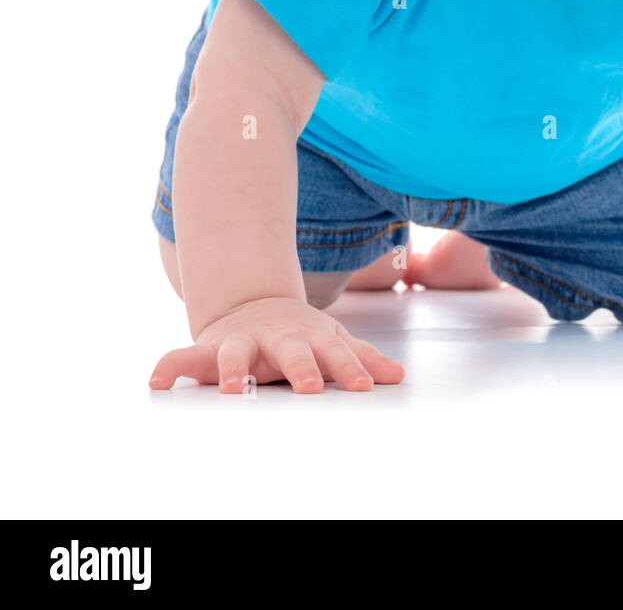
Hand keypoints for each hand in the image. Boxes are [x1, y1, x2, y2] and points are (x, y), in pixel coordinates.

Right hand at [149, 296, 404, 393]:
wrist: (253, 302)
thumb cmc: (298, 333)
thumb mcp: (332, 340)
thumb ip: (361, 358)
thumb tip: (398, 376)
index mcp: (309, 339)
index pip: (334, 355)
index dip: (348, 369)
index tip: (362, 387)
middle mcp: (275, 339)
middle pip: (289, 351)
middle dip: (299, 368)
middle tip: (306, 387)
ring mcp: (241, 343)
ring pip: (235, 353)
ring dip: (231, 368)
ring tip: (228, 387)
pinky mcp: (208, 350)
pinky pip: (184, 358)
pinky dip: (169, 366)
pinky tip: (156, 381)